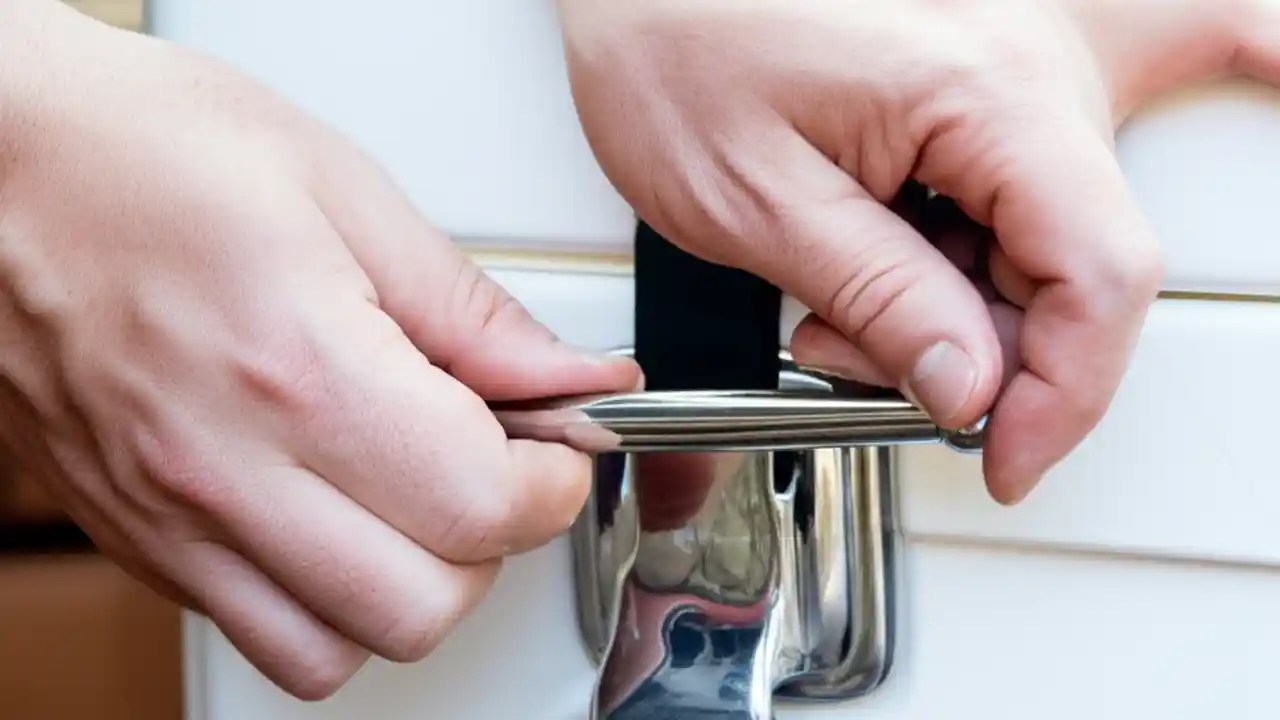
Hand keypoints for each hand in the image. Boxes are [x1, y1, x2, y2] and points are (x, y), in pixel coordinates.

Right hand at [0, 1, 639, 698]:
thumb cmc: (141, 148)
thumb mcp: (342, 190)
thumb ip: (472, 311)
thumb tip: (570, 378)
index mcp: (298, 366)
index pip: (478, 508)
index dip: (550, 487)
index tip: (554, 450)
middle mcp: (224, 465)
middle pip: (420, 608)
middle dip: (491, 548)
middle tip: (492, 471)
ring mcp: (166, 517)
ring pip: (333, 653)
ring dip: (406, 592)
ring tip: (412, 501)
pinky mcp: (133, 536)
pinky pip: (252, 632)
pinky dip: (322, 603)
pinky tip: (332, 516)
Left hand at [556, 0, 1279, 502]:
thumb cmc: (674, 44)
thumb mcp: (762, 205)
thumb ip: (880, 302)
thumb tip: (968, 388)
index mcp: (986, 93)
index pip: (1101, 272)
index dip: (1067, 393)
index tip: (1008, 458)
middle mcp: (1024, 75)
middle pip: (1081, 267)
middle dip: (987, 356)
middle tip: (870, 368)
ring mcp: (1008, 86)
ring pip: (1043, 253)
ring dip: (954, 317)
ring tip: (836, 309)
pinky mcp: (978, 104)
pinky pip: (1002, 218)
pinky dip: (942, 274)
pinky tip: (864, 268)